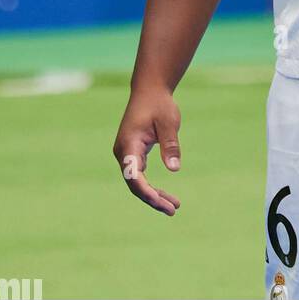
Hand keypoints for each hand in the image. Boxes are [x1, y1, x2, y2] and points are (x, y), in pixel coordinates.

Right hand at [113, 84, 181, 215]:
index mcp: (128, 144)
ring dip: (154, 195)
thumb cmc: (159, 104)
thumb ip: (170, 144)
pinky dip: (152, 186)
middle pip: (135, 183)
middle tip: (173, 210)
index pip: (133, 175)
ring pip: (137, 182)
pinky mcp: (133, 154)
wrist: (150, 90)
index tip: (161, 202)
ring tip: (174, 207)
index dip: (146, 191)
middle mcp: (123, 152)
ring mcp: (126, 154)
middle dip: (153, 198)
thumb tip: (175, 169)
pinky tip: (166, 196)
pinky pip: (140, 176)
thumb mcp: (168, 122)